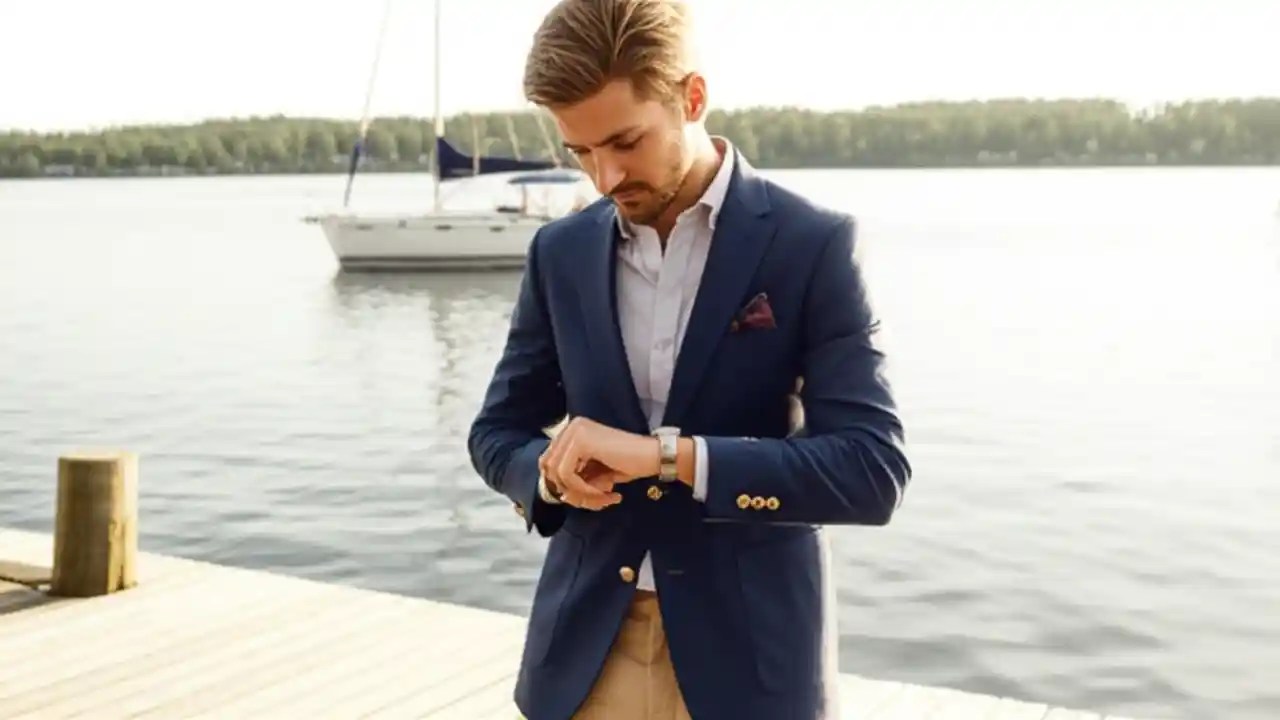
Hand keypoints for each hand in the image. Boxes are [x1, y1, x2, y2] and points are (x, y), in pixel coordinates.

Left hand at [539, 417, 659, 509]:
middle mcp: (571, 426)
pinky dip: (584, 489)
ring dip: (581, 494)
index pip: (548, 462)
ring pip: (557, 474)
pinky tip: (608, 491)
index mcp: (572, 431)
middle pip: (549, 469)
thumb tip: (558, 494)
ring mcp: (575, 431)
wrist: (654, 456)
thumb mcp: (594, 473)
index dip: (563, 486)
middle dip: (571, 492)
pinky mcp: (581, 441)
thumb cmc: (628, 464)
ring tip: (605, 498)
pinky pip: (568, 474)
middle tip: (597, 502)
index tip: (588, 498)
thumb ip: (573, 478)